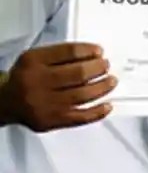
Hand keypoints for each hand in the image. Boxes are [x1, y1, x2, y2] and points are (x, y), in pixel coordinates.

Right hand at [0, 43, 114, 131]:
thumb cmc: (27, 78)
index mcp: (33, 62)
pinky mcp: (51, 121)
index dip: (88, 51)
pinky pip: (80, 117)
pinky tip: (108, 105)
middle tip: (106, 66)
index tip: (99, 52)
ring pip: (82, 95)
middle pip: (78, 74)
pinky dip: (97, 112)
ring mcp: (45, 103)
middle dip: (98, 69)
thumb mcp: (35, 59)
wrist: (6, 102)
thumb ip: (60, 55)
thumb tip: (93, 55)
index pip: (68, 52)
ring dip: (102, 87)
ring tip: (111, 81)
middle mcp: (37, 82)